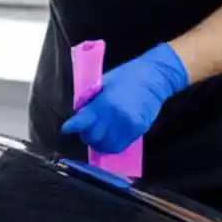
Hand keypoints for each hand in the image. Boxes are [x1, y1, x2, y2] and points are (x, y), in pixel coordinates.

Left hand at [61, 42, 188, 153]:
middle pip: (93, 137)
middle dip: (85, 135)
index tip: (66, 129)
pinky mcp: (138, 131)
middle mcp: (116, 118)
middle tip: (85, 129)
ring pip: (106, 145)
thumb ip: (90, 100)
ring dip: (98, 143)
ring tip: (97, 135)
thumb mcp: (103, 83)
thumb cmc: (127, 75)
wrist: (155, 77)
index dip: (72, 127)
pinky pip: (120, 146)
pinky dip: (111, 145)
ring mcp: (128, 126)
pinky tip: (109, 138)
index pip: (83, 122)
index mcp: (105, 103)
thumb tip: (79, 113)